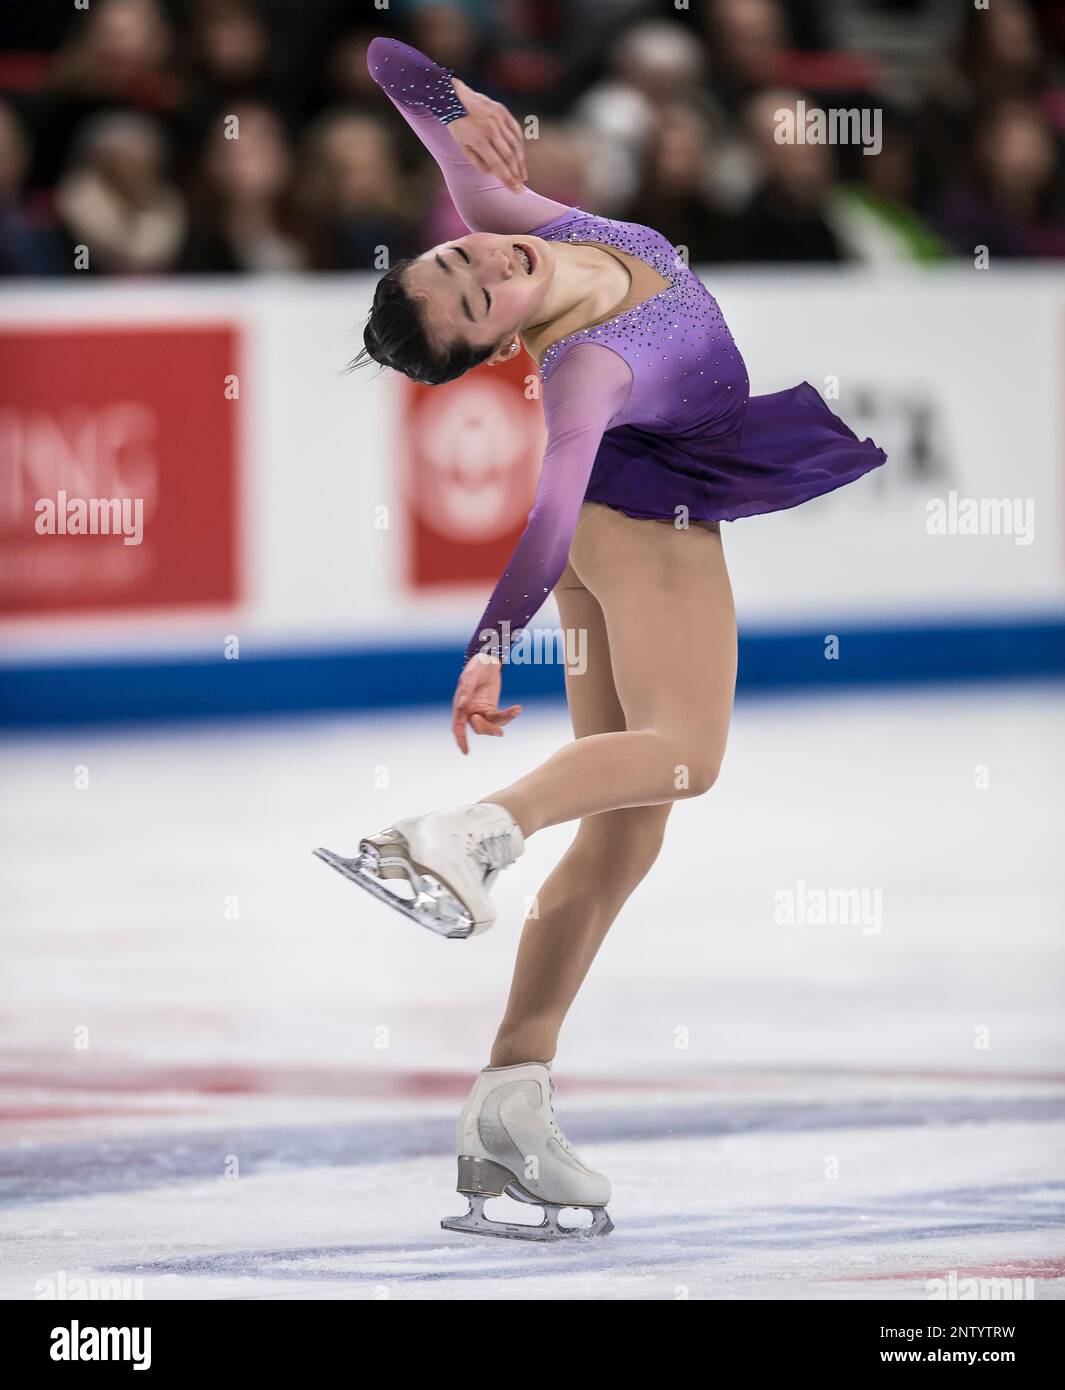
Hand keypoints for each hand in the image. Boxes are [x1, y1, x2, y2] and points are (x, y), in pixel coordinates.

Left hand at [449, 77, 527, 192]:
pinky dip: (519, 144)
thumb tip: (495, 174)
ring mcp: (498, 118)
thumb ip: (479, 162)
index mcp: (479, 140)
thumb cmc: (458, 125)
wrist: (454, 97)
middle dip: (516, 173)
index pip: (498, 165)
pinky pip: (515, 130)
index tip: (516, 190)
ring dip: (520, 162)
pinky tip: (521, 155)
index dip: (508, 179)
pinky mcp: (502, 111)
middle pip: (509, 156)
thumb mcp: (463, 147)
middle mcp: (491, 129)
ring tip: (523, 175)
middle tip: (521, 186)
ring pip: (515, 144)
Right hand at [451, 653, 521, 754]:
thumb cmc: (476, 666)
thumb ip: (465, 690)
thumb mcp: (470, 676)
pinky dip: (509, 714)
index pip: (457, 726)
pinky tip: (517, 708)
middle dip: (489, 730)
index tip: (466, 752)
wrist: (488, 659)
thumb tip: (460, 706)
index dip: (461, 740)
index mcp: (460, 705)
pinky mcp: (492, 708)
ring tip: (516, 710)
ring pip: (492, 723)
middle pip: (478, 727)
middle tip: (500, 731)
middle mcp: (469, 710)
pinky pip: (500, 716)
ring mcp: (482, 710)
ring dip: (504, 720)